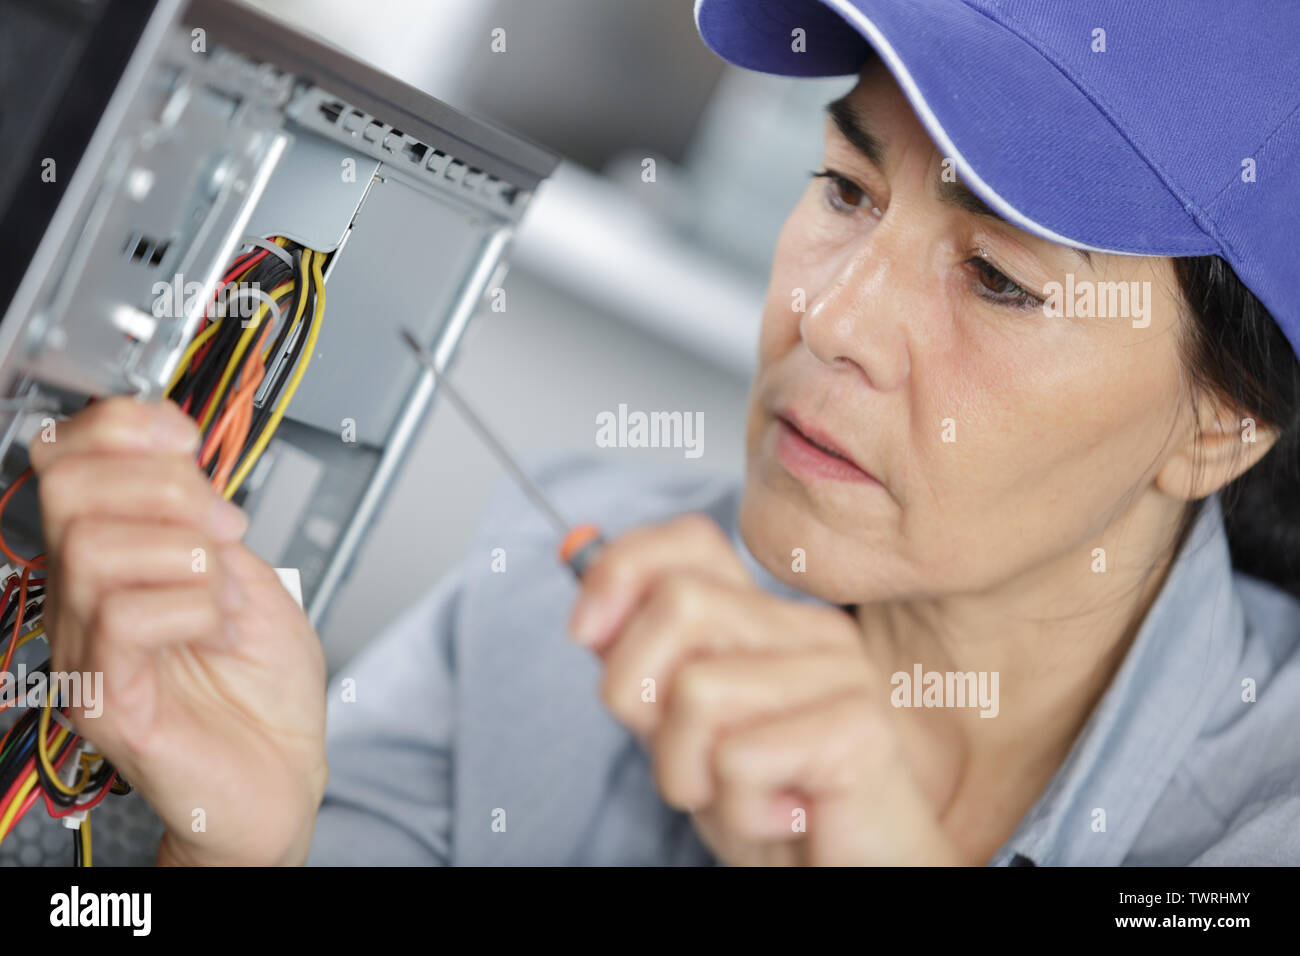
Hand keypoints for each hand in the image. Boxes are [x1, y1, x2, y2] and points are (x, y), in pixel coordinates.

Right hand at [28, 397, 326, 865]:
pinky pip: (122, 617)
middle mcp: (85, 598)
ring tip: (221, 588)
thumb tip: (183, 475)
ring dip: (183, 551)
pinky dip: (190, 604)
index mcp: (117, 558)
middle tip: (222, 529)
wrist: (282, 777)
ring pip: (92, 547)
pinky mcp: (103, 698)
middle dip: (164, 486)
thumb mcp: (252, 577)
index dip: (125, 426)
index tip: (185, 439)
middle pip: (67, 487)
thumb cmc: (266, 691)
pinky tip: (214, 626)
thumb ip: (207, 525)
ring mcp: (85, 649)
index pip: (68, 459)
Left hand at [569, 514, 969, 864]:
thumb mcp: (683, 732)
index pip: (690, 541)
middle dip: (639, 694)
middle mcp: (808, 630)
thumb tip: (590, 616)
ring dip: (688, 770)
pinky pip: (741, 757)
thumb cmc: (771, 806)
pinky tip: (782, 816)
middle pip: (679, 602)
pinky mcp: (860, 728)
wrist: (858, 878)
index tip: (586, 633)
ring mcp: (840, 672)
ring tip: (738, 796)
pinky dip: (740, 809)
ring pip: (698, 689)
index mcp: (766, 620)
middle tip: (686, 760)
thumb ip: (646, 669)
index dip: (620, 570)